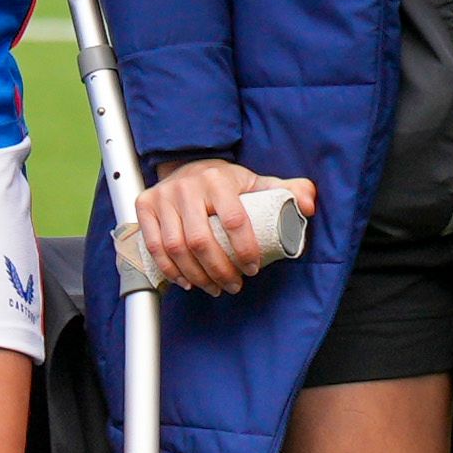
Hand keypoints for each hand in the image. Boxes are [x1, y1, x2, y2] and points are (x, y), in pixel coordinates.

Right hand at [144, 158, 303, 289]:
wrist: (186, 164)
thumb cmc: (225, 182)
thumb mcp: (256, 182)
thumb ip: (287, 191)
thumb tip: (308, 205)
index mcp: (217, 179)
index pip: (233, 220)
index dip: (245, 250)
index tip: (253, 269)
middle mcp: (186, 186)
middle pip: (201, 241)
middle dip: (220, 271)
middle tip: (234, 285)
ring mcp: (162, 197)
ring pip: (176, 248)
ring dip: (196, 276)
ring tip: (214, 288)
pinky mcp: (144, 206)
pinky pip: (154, 247)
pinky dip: (170, 271)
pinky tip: (187, 282)